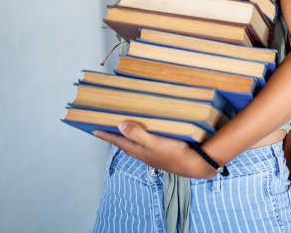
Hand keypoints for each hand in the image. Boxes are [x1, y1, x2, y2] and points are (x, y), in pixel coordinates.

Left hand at [94, 121, 215, 177]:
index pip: (119, 142)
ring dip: (130, 140)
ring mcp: (155, 156)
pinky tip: (150, 137)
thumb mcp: (154, 142)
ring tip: (126, 131)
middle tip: (108, 130)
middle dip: (116, 139)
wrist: (195, 165)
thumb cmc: (175, 154)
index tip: (94, 130)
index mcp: (140, 151)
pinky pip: (148, 147)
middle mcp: (145, 155)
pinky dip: (144, 141)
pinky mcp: (164, 154)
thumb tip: (120, 125)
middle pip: (126, 146)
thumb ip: (137, 134)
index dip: (107, 136)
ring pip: (137, 148)